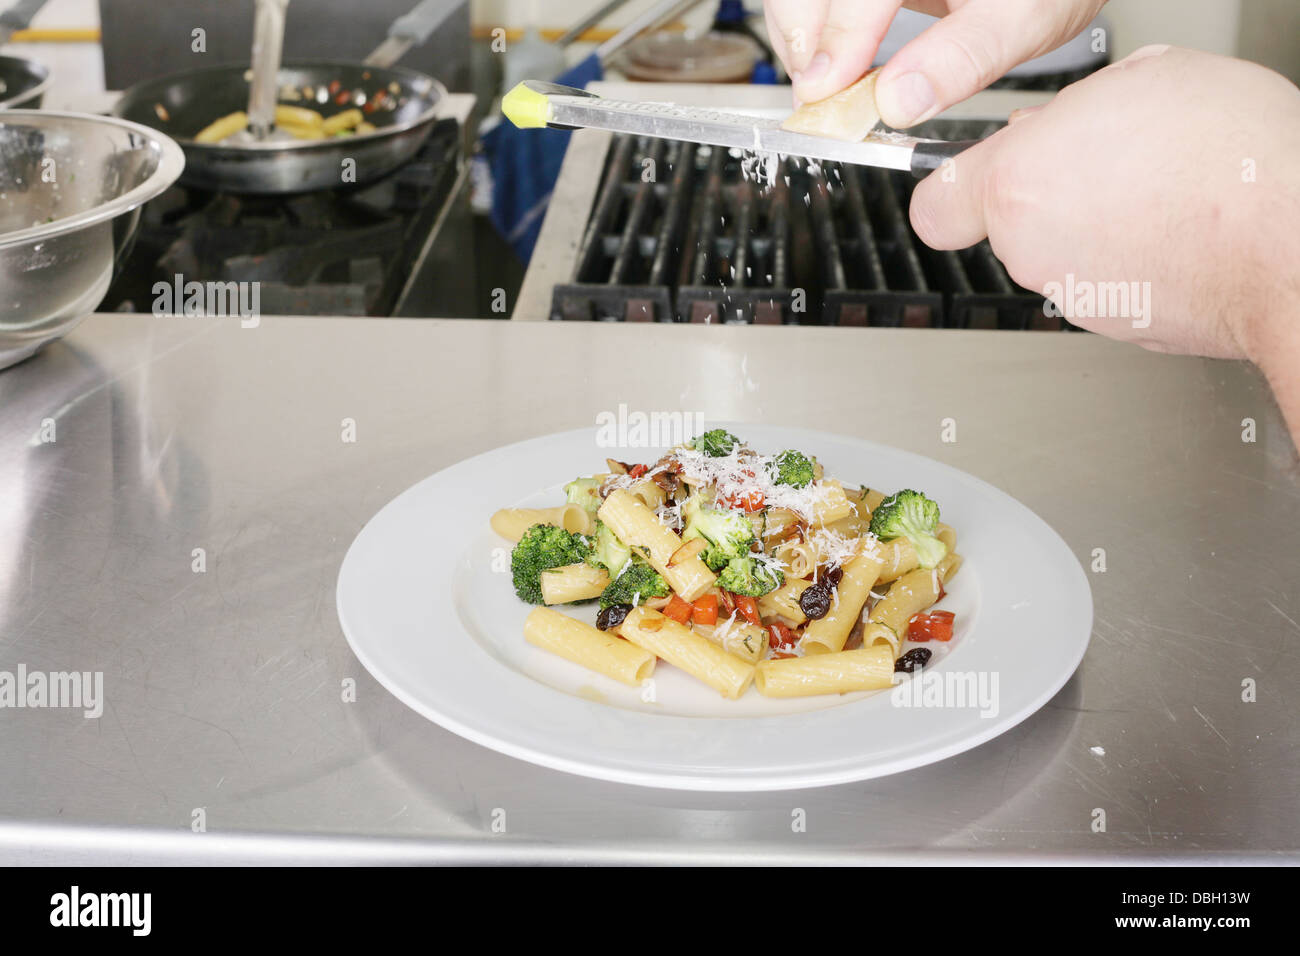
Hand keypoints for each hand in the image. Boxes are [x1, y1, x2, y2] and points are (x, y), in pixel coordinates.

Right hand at [764, 0, 1106, 126]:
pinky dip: (818, 31)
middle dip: (799, 38)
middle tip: (819, 95)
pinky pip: (822, 1)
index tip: (824, 94)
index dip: (834, 41)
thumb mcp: (1024, 20)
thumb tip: (897, 102)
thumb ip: (962, 58)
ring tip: (825, 84)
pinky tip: (837, 63)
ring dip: (800, 36)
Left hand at [910, 46, 1299, 439]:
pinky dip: (1124, 256)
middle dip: (1043, 189)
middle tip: (1102, 160)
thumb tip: (1060, 123)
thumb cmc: (1230, 163)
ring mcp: (1069, 292)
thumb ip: (1075, 108)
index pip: (933, 203)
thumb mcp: (1148, 79)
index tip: (965, 176)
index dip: (952, 186)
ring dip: (1090, 220)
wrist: (1289, 245)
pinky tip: (1172, 226)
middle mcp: (1030, 248)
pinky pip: (1100, 277)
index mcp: (1017, 184)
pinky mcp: (1111, 323)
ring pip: (1056, 248)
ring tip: (1155, 189)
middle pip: (1007, 219)